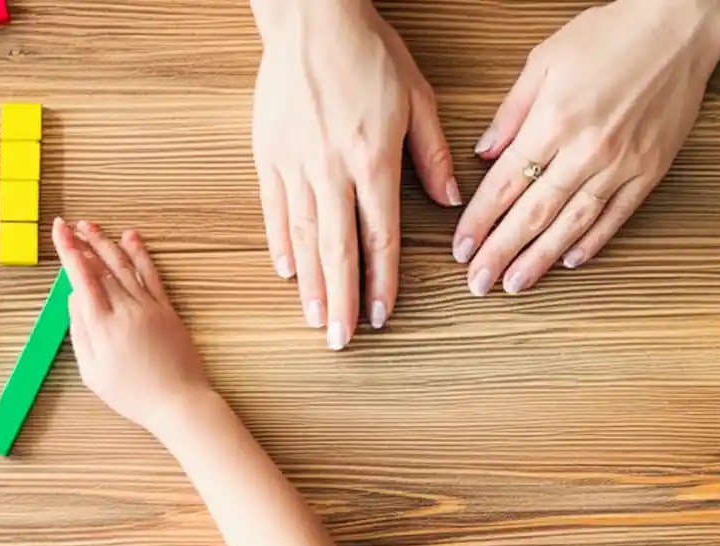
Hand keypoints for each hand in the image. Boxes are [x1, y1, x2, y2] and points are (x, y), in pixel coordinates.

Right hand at [51, 218, 211, 435]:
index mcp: (102, 326)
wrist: (178, 402)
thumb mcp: (92, 373)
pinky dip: (139, 254)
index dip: (69, 251)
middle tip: (71, 225)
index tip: (60, 231)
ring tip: (92, 226)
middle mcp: (125, 310)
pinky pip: (151, 275)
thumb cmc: (132, 394)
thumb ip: (80, 333)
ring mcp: (148, 307)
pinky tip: (130, 238)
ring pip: (124, 266)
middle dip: (85, 242)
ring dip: (107, 243)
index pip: (82, 277)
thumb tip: (73, 300)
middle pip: (102, 267)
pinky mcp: (167, 310)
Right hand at [252, 0, 458, 348]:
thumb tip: (450, 202)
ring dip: (310, 284)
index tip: (380, 315)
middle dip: (341, 300)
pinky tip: (287, 272)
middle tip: (341, 340)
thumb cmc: (368, 53)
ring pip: (304, 237)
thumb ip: (432, 155)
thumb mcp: (418, 98)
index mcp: (373, 159)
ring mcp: (295, 166)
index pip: (379, 235)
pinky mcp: (268, 156)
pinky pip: (274, 210)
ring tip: (314, 319)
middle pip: (338, 249)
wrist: (311, 21)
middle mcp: (332, 170)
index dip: (381, 281)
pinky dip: (281, 243)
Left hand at [453, 0, 719, 294]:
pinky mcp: (650, 168)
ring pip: (572, 223)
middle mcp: (586, 149)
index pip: (505, 185)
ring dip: (540, 258)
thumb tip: (482, 153)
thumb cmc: (610, 34)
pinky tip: (569, 261)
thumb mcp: (543, 61)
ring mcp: (621, 163)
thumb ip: (510, 113)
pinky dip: (592, 241)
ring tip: (515, 284)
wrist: (679, 24)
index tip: (461, 249)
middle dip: (501, 252)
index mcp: (553, 122)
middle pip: (533, 213)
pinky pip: (616, 214)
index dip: (480, 221)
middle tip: (478, 283)